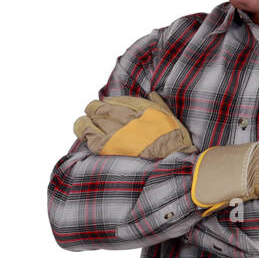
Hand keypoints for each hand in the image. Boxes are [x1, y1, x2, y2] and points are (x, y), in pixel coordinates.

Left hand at [73, 92, 197, 159]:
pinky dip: (85, 133)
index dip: (109, 104)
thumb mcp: (170, 118)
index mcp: (139, 109)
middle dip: (94, 111)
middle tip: (94, 117)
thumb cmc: (173, 144)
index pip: (115, 100)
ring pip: (89, 120)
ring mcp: (113, 131)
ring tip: (86, 125)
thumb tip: (152, 94)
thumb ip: (158, 104)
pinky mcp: (105, 146)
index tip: (107, 108)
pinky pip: (87, 134)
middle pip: (98, 108)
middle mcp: (124, 117)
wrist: (169, 162)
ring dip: (86, 122)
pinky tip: (86, 135)